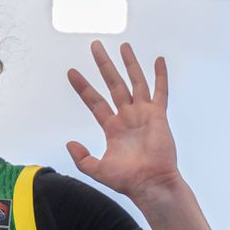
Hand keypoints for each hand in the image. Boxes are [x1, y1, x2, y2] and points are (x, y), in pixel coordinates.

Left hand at [66, 41, 181, 202]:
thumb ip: (82, 158)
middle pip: (113, 84)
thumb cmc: (127, 180)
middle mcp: (126, 117)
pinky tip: (158, 60)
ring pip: (135, 82)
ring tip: (123, 45)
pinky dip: (160, 75)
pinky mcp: (158, 115)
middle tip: (95, 46)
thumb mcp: (97, 169)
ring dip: (129, 64)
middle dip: (104, 65)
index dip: (82, 86)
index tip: (71, 72)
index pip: (94, 101)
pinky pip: (160, 91)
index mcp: (111, 127)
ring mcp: (143, 114)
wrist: (150, 184)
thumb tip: (70, 143)